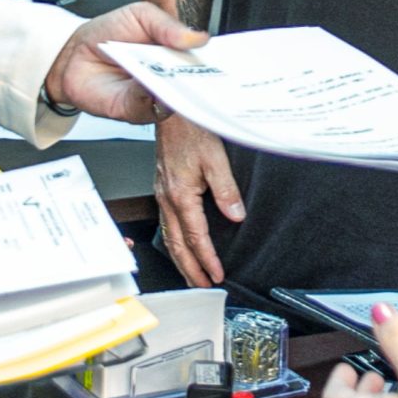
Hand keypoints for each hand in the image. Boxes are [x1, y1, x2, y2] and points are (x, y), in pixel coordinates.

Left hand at [42, 1, 205, 122]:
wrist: (73, 54)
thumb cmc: (108, 33)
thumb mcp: (141, 15)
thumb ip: (168, 26)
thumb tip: (197, 38)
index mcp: (175, 53)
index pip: (204, 61)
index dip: (217, 62)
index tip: (228, 60)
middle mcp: (169, 77)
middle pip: (195, 85)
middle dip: (205, 81)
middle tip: (210, 73)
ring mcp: (154, 95)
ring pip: (176, 100)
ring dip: (179, 91)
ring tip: (179, 76)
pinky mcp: (136, 111)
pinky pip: (151, 109)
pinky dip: (153, 99)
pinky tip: (152, 86)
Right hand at [153, 114, 240, 285]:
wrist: (168, 110)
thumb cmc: (189, 128)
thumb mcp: (216, 158)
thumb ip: (226, 190)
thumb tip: (236, 215)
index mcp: (180, 195)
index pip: (196, 237)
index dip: (207, 259)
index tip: (217, 275)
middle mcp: (167, 198)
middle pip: (177, 244)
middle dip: (190, 269)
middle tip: (203, 286)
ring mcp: (162, 194)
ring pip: (168, 236)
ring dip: (180, 259)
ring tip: (192, 274)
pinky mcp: (162, 188)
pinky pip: (165, 223)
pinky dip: (174, 241)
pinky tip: (180, 245)